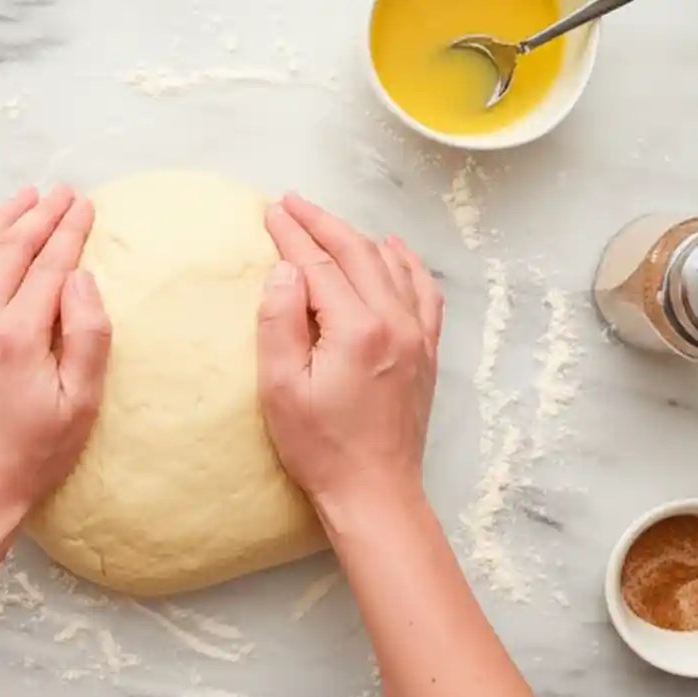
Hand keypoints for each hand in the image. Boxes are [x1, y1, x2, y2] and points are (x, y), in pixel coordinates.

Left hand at [0, 185, 111, 520]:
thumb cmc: (32, 456)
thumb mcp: (81, 405)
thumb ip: (87, 336)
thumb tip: (81, 276)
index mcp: (19, 335)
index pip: (52, 265)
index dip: (72, 231)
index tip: (88, 205)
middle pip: (12, 250)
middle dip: (41, 215)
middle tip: (64, 192)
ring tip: (24, 196)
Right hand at [257, 194, 442, 512]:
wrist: (375, 492)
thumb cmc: (320, 448)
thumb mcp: (280, 388)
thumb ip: (280, 321)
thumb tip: (286, 269)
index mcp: (357, 328)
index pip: (319, 265)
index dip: (292, 234)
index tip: (271, 212)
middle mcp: (394, 322)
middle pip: (358, 252)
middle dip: (322, 223)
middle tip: (291, 204)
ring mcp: (417, 335)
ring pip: (391, 264)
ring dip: (358, 237)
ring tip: (328, 223)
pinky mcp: (426, 352)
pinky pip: (422, 291)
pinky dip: (406, 263)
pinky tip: (393, 250)